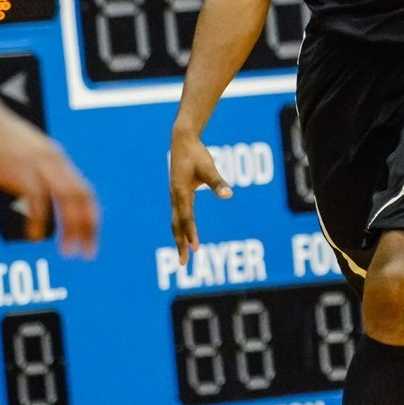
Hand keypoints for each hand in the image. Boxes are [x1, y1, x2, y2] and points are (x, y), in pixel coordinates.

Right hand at [0, 92, 98, 255]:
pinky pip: (38, 197)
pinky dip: (40, 219)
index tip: (90, 239)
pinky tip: (36, 236)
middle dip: (88, 227)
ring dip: (70, 227)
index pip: (85, 192)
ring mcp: (38, 164)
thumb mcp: (25, 154)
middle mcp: (53, 161)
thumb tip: (41, 192)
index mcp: (56, 160)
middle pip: (82, 198)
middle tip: (87, 253)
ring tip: (68, 250)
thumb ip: (37, 170)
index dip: (91, 217)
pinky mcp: (19, 168)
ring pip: (67, 198)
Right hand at [170, 129, 231, 263]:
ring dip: (179, 238)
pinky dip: (180, 228)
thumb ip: (217, 182)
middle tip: (183, 263)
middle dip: (180, 244)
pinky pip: (177, 215)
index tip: (195, 249)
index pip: (187, 218)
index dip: (191, 234)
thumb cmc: (196, 154)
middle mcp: (175, 197)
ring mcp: (174, 196)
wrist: (182, 141)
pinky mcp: (177, 194)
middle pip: (177, 225)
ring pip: (175, 222)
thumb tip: (229, 195)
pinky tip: (183, 234)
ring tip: (183, 254)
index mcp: (181, 192)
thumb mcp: (208, 167)